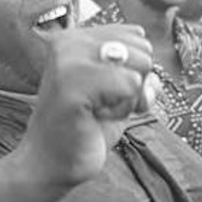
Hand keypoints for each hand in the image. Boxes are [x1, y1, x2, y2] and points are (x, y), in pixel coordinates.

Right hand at [16, 25, 153, 188]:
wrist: (48, 165)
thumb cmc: (82, 130)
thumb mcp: (115, 92)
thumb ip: (136, 73)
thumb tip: (153, 78)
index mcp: (75, 38)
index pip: (136, 36)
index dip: (133, 70)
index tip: (105, 92)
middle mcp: (68, 42)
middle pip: (142, 49)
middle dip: (134, 84)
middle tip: (101, 105)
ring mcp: (68, 61)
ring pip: (140, 66)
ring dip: (128, 98)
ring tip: (97, 111)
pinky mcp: (73, 85)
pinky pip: (131, 86)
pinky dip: (123, 110)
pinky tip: (96, 119)